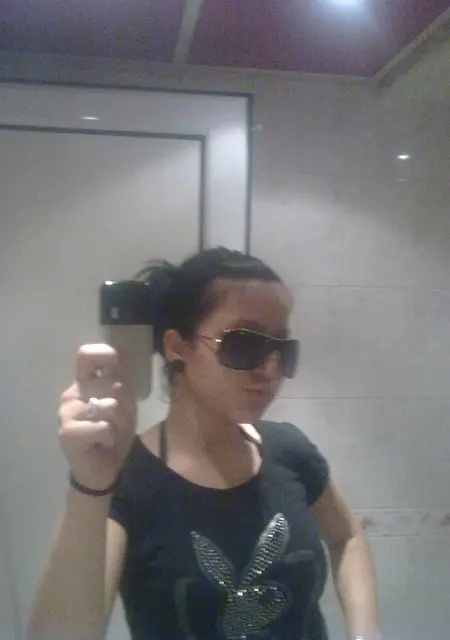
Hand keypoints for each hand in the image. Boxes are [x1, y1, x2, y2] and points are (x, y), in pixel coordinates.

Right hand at [58, 344, 136, 491]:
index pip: (87, 355)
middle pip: (114, 384)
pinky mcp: (67, 431)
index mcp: (84, 383)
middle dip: (126, 405)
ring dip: (120, 423)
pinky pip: (105, 426)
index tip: (116, 367)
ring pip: (110, 405)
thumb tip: (122, 356)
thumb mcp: (124, 405)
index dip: (105, 353)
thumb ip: (121, 383)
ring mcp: (67, 412)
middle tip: (118, 422)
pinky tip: (102, 443)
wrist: (102, 470)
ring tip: (110, 433)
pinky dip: (111, 437)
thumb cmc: (112, 434)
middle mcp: (72, 393)